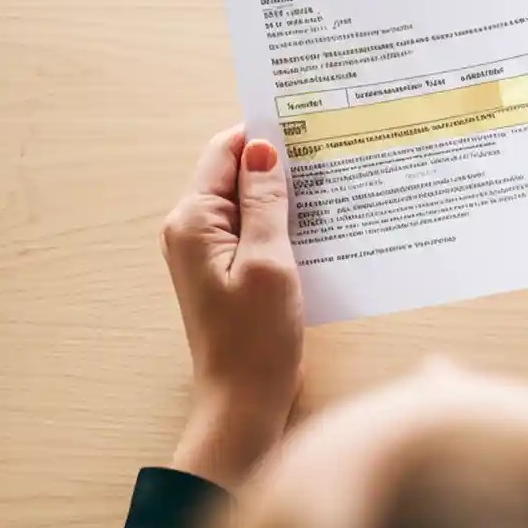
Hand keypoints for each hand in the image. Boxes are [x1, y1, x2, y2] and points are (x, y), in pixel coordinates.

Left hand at [161, 126, 303, 489]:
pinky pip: (258, 232)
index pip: (225, 151)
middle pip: (238, 174)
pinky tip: (321, 227)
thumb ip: (266, 204)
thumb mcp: (269, 264)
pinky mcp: (232, 273)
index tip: (309, 123)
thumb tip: (264, 150)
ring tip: (334, 187)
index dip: (264, 134)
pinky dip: (287, 225)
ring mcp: (211, 253)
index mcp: (194, 221)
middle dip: (281, 164)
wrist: (244, 403)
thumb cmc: (255, 341)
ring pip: (252, 204)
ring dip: (288, 197)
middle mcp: (194, 231)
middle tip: (332, 153)